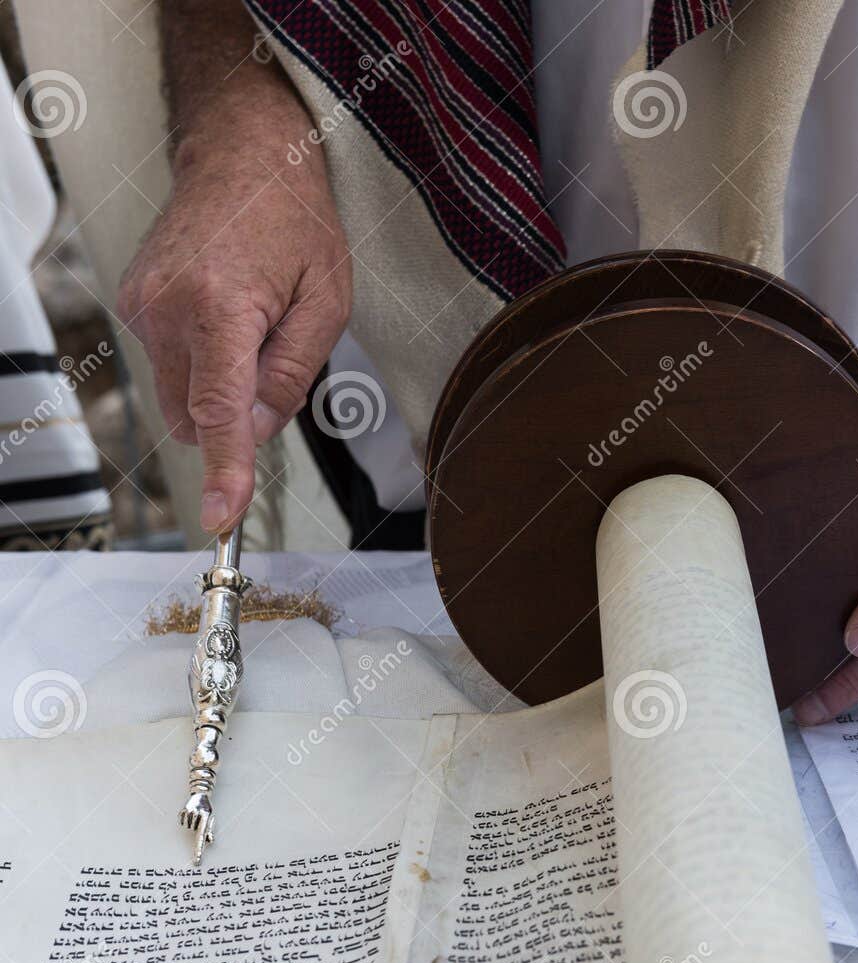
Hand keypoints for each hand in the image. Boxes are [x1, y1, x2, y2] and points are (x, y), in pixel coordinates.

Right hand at [117, 122, 350, 532]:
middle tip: (277, 355)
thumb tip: (256, 432)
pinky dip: (203, 360)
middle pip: (197, 417)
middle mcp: (166, 309)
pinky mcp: (133, 303)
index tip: (221, 516)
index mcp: (220, 308)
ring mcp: (141, 305)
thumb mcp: (328, 301)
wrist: (242, 156)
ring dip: (221, 384)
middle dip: (238, 415)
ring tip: (255, 321)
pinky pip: (172, 365)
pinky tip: (228, 311)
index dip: (224, 472)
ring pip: (182, 396)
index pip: (219, 413)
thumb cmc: (294, 219)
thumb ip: (293, 374)